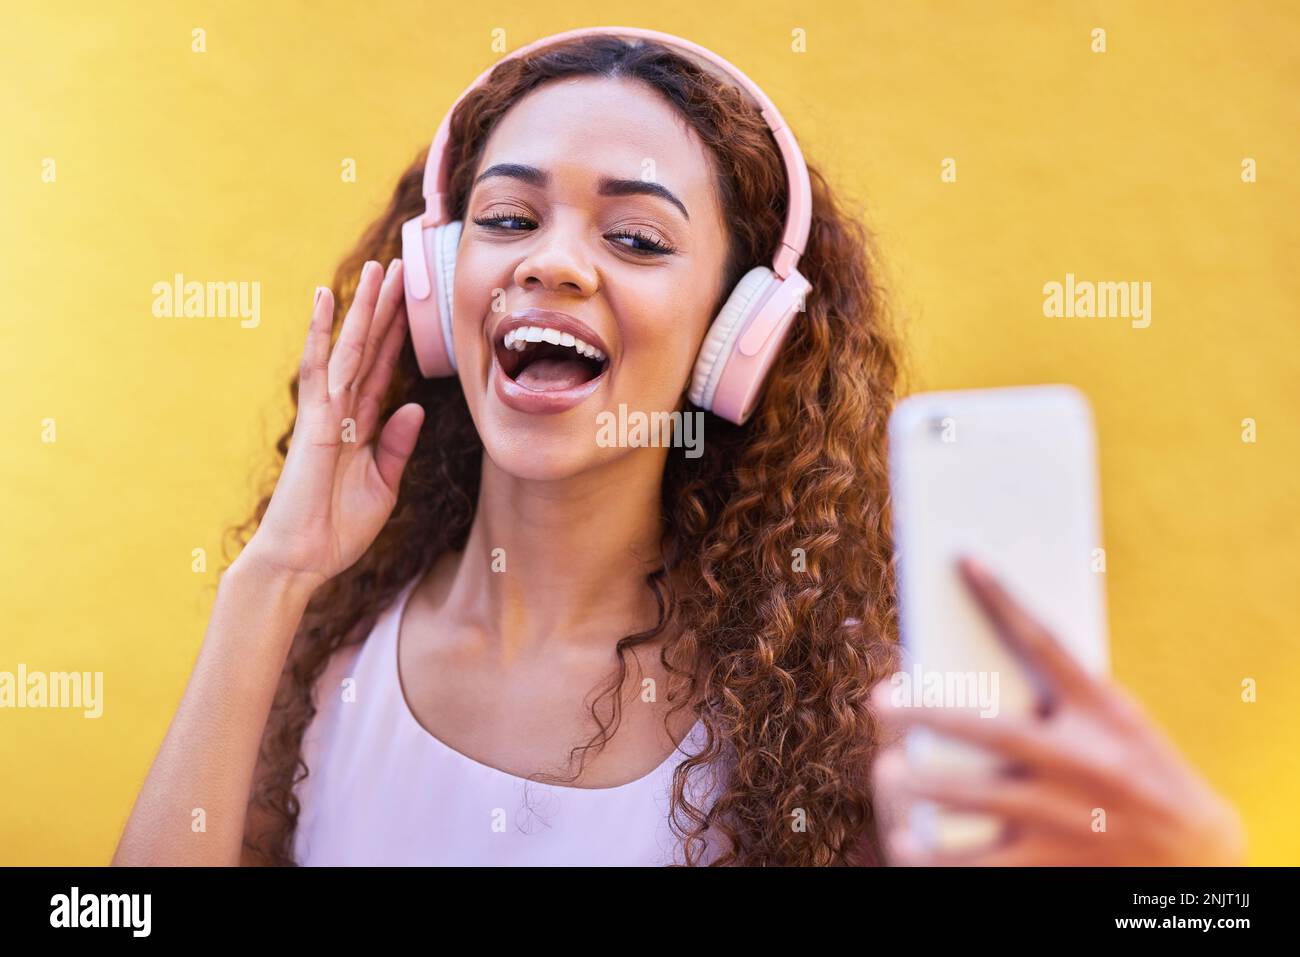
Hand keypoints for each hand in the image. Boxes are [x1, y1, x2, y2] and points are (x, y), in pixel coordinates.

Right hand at [238, 259, 423, 593]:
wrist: (303, 560)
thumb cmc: (336, 529)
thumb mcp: (383, 485)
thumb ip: (396, 446)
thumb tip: (414, 407)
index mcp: (360, 424)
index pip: (384, 368)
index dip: (400, 334)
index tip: (415, 300)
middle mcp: (342, 409)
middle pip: (369, 347)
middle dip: (386, 307)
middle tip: (403, 264)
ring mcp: (326, 412)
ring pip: (349, 347)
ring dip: (364, 307)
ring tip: (379, 268)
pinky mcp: (314, 422)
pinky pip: (319, 369)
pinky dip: (320, 333)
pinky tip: (325, 299)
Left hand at [865, 557, 1246, 865]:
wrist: (1197, 855)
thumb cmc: (1140, 769)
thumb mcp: (1116, 719)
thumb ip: (1058, 690)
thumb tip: (974, 652)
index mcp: (1099, 713)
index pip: (1048, 644)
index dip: (1005, 600)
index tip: (965, 560)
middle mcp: (1081, 762)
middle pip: (990, 731)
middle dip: (927, 714)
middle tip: (878, 702)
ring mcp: (1065, 818)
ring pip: (976, 799)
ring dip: (923, 784)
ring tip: (885, 772)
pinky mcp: (1053, 864)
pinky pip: (980, 863)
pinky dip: (934, 855)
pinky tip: (902, 841)